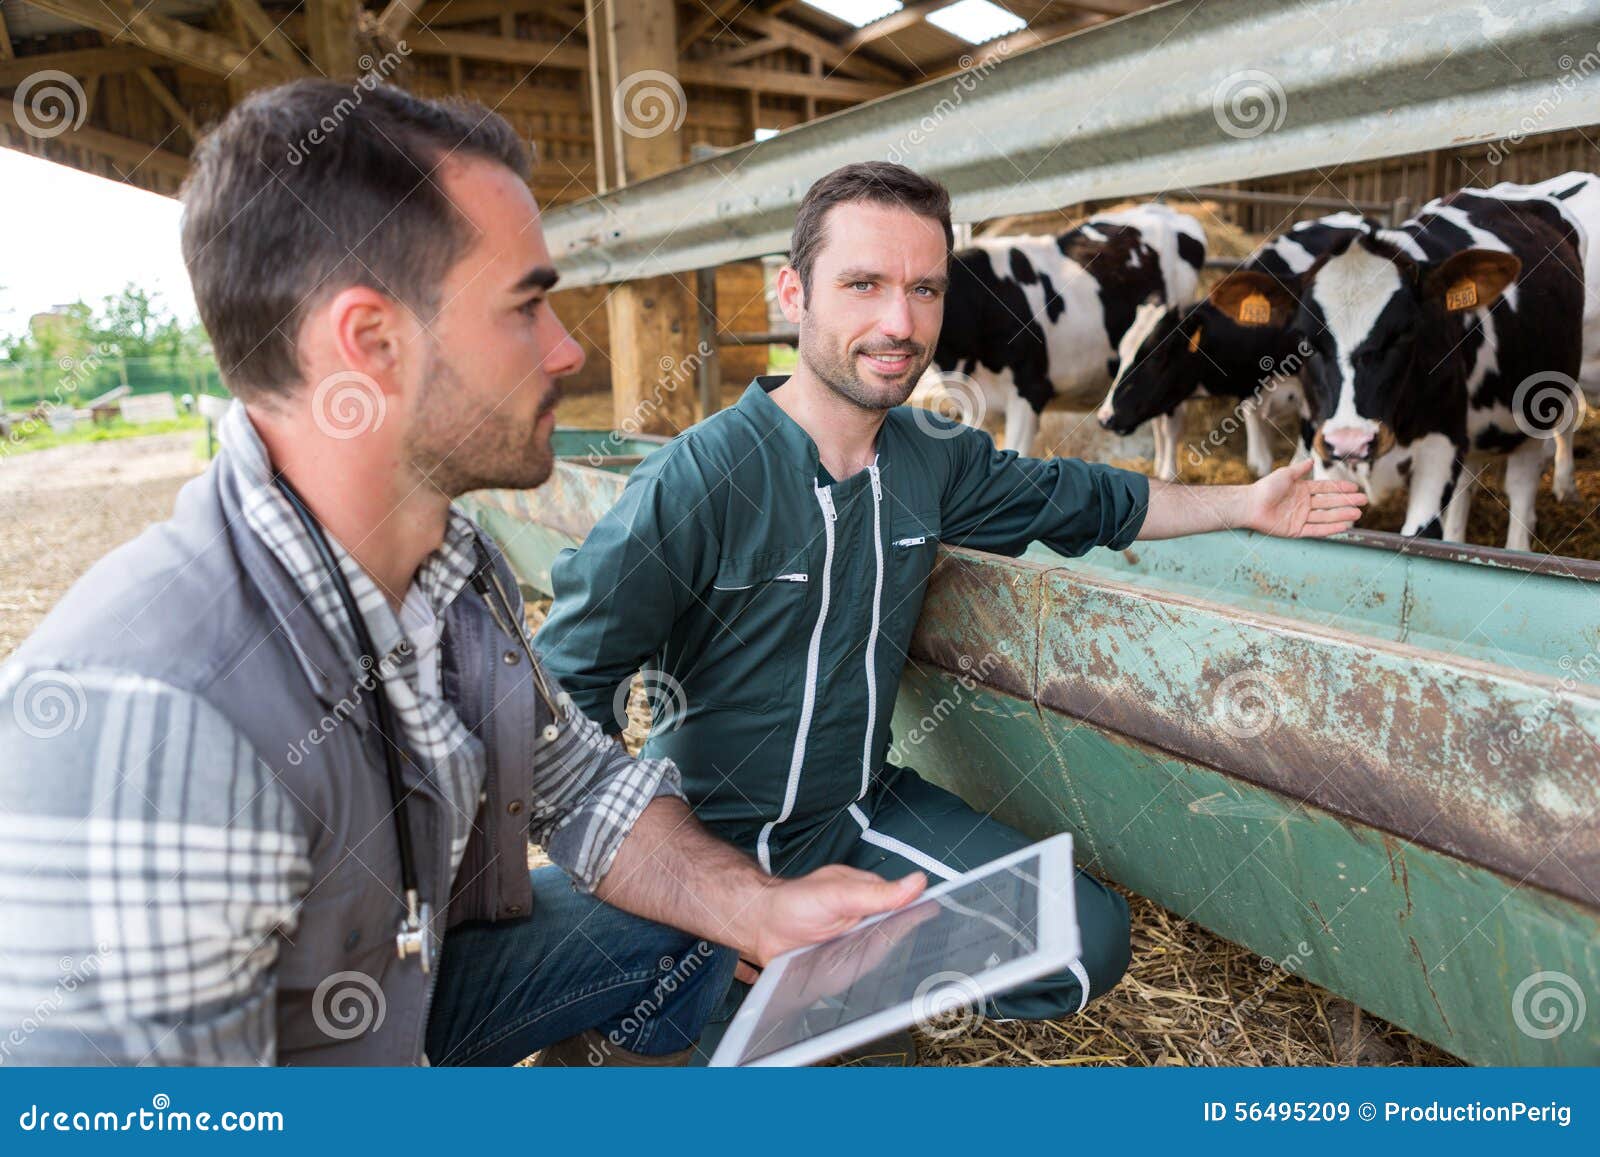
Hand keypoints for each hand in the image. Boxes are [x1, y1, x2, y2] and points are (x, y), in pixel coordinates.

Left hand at [745, 864, 925, 966]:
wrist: (761, 928)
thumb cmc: (794, 903)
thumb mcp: (838, 893)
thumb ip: (876, 893)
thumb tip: (917, 882)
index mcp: (871, 896)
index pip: (908, 908)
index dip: (924, 919)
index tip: (940, 929)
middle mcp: (868, 922)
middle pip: (900, 939)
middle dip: (910, 950)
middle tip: (916, 960)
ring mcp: (857, 946)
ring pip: (885, 961)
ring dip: (889, 970)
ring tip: (894, 977)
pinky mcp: (846, 968)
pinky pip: (865, 978)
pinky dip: (868, 984)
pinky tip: (872, 991)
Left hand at [1246, 458, 1366, 537]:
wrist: (1250, 504)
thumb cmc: (1265, 488)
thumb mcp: (1285, 474)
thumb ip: (1300, 469)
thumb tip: (1312, 460)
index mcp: (1302, 490)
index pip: (1326, 489)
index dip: (1340, 489)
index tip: (1355, 488)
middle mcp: (1303, 504)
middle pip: (1329, 503)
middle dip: (1346, 502)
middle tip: (1363, 501)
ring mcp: (1301, 518)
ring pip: (1325, 517)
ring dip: (1342, 515)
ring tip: (1357, 514)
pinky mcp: (1296, 531)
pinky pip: (1316, 530)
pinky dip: (1330, 529)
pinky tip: (1343, 526)